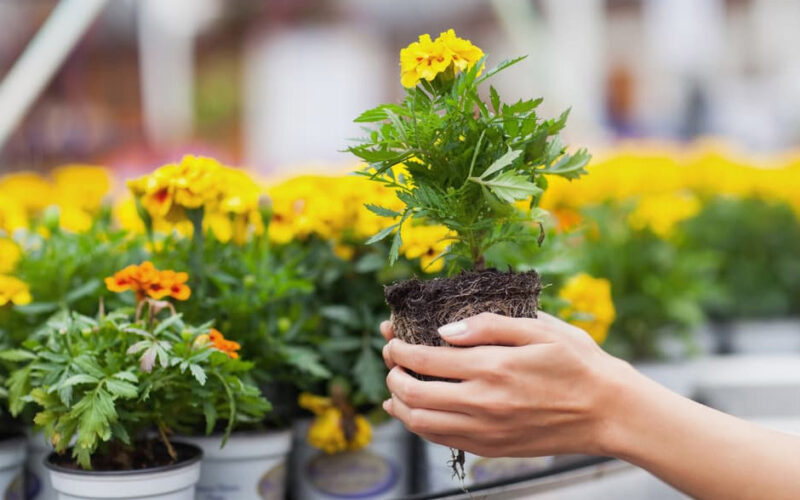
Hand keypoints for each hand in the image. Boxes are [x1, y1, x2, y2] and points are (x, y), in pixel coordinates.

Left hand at [381, 312, 635, 457]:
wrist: (608, 411)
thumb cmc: (577, 363)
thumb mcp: (539, 329)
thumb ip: (489, 325)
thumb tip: (444, 330)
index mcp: (493, 366)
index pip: (426, 358)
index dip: (400, 348)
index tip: (392, 338)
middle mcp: (483, 402)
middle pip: (414, 392)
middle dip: (392, 373)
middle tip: (391, 359)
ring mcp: (486, 430)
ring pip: (422, 422)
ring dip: (399, 403)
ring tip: (394, 389)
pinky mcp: (492, 448)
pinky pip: (442, 440)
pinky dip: (419, 426)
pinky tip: (414, 413)